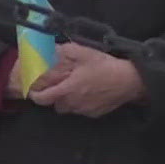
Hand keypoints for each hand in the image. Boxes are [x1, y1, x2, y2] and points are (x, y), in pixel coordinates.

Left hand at [27, 43, 144, 116]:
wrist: (130, 81)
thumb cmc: (105, 67)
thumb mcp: (85, 53)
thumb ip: (66, 51)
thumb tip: (52, 49)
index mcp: (67, 89)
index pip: (42, 99)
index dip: (35, 95)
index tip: (34, 90)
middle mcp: (72, 103)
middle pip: (55, 104)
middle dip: (55, 96)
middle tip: (61, 86)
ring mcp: (84, 110)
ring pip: (69, 108)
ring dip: (69, 101)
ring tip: (77, 89)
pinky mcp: (95, 114)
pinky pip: (82, 110)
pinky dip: (82, 104)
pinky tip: (91, 93)